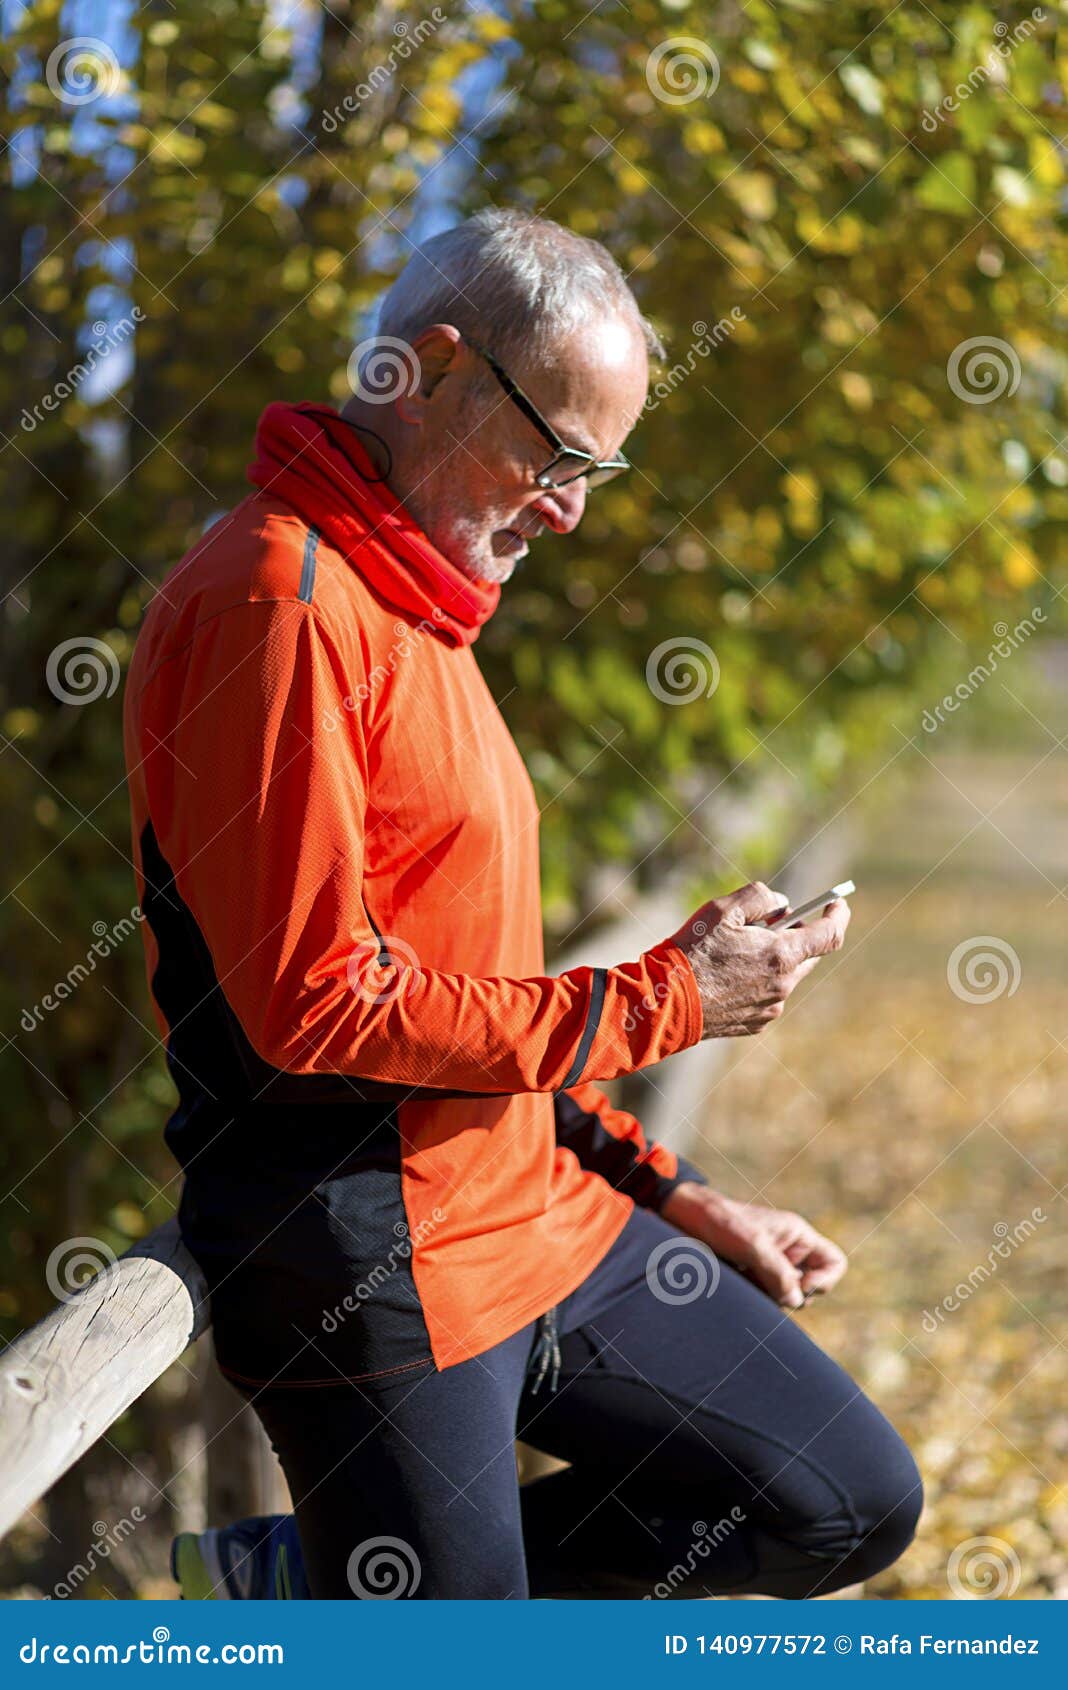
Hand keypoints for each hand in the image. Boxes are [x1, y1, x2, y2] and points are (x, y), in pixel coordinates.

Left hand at [658, 1182, 847, 1309]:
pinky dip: (756, 1303)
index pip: (834, 1263)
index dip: (824, 1281)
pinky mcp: (748, 1279)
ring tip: (743, 1287)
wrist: (678, 1217)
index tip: (799, 1287)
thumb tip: (794, 1302)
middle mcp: (786, 1252)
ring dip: (770, 1301)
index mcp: (796, 1235)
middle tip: (766, 1291)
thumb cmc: (716, 1221)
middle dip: (792, 1297)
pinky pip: (764, 1301)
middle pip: (810, 1288)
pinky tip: (735, 1294)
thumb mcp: (751, 1243)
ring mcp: (767, 1267)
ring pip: (785, 1299)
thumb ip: (777, 1272)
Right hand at [668, 881, 849, 1039]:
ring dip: (772, 959)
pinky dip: (757, 980)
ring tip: (735, 951)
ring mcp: (770, 1008)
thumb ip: (761, 897)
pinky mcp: (756, 1023)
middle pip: (808, 956)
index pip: (830, 935)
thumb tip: (782, 905)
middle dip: (796, 935)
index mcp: (782, 955)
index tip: (836, 902)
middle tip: (771, 922)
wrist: (665, 1001)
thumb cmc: (693, 951)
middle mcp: (784, 985)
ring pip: (785, 976)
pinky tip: (727, 976)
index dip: (838, 915)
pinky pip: (768, 995)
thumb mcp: (724, 909)